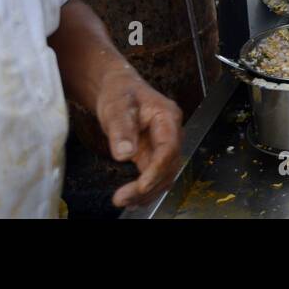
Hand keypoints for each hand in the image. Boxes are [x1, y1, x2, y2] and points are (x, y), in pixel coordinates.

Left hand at [95, 67, 183, 207]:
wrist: (118, 88)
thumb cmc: (120, 92)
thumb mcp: (117, 106)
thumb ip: (121, 129)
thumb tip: (124, 154)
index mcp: (167, 118)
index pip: (169, 149)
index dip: (157, 170)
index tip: (141, 186)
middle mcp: (171, 133)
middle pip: (169, 166)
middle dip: (149, 186)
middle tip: (122, 198)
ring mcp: (163, 145)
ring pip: (164, 175)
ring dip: (147, 192)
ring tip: (123, 200)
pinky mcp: (153, 154)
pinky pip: (154, 175)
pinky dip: (144, 190)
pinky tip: (130, 198)